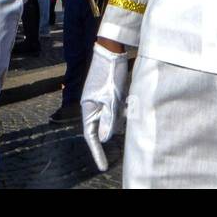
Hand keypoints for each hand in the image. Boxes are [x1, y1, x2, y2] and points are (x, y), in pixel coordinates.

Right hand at [81, 43, 129, 171]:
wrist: (111, 50)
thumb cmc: (110, 74)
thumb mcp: (111, 98)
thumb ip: (108, 119)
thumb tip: (105, 138)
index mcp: (88, 107)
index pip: (91, 135)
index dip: (97, 152)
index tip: (103, 166)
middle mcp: (93, 105)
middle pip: (105, 125)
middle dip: (117, 122)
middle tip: (125, 109)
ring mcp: (101, 99)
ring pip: (114, 116)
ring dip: (122, 112)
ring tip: (127, 99)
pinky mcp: (109, 93)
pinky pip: (116, 107)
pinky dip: (123, 105)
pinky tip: (128, 96)